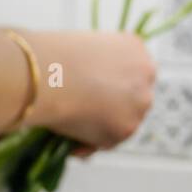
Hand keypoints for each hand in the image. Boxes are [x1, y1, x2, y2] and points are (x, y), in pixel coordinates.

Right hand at [22, 31, 156, 150]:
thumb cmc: (51, 56)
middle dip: (111, 107)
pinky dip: (92, 144)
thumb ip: (93, 66)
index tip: (91, 92)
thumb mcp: (80, 48)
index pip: (129, 71)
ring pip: (124, 121)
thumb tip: (83, 85)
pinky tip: (73, 144)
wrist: (45, 75)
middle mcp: (146, 73)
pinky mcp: (128, 128)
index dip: (110, 85)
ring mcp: (140, 102)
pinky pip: (109, 141)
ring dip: (102, 127)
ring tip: (73, 130)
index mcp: (133, 46)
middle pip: (133, 96)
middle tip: (84, 113)